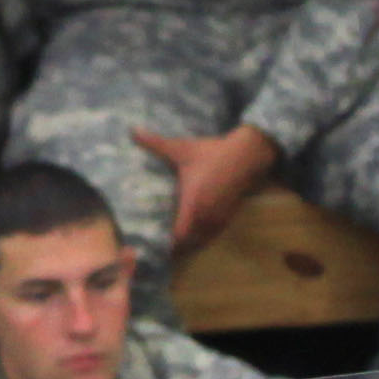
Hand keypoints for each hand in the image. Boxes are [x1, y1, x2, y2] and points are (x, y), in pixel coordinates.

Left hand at [132, 121, 277, 257]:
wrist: (246, 154)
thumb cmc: (212, 152)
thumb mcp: (182, 149)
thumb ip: (156, 143)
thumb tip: (132, 131)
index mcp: (193, 202)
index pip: (180, 235)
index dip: (167, 243)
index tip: (153, 243)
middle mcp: (206, 215)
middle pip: (188, 243)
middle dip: (174, 246)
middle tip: (158, 244)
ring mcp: (219, 217)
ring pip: (201, 240)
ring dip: (188, 243)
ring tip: (172, 243)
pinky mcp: (228, 216)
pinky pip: (212, 234)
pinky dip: (201, 237)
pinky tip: (192, 232)